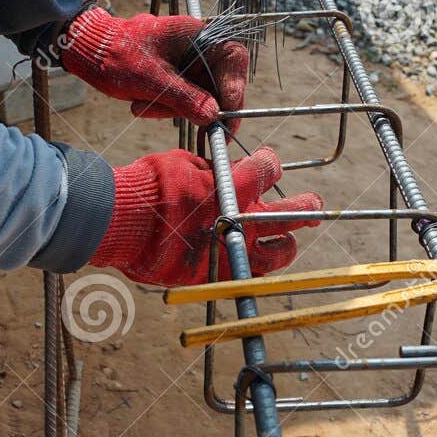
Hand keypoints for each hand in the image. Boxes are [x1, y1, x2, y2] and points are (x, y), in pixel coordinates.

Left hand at [61, 7, 248, 132]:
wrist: (90, 51)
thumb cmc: (117, 53)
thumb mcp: (150, 78)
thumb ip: (183, 96)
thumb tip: (213, 115)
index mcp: (198, 34)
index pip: (233, 59)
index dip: (235, 88)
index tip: (225, 116)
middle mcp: (199, 48)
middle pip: (220, 83)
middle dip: (200, 107)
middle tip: (197, 133)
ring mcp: (189, 64)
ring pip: (201, 96)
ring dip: (175, 110)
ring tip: (142, 107)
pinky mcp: (179, 78)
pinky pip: (184, 100)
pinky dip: (166, 108)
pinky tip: (142, 105)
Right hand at [90, 148, 320, 287]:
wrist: (121, 222)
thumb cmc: (148, 186)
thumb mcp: (183, 163)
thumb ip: (212, 170)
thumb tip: (224, 172)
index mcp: (235, 186)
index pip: (269, 170)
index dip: (270, 164)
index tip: (267, 162)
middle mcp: (242, 219)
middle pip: (292, 213)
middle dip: (307, 207)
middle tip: (315, 204)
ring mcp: (232, 250)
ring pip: (279, 253)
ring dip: (288, 244)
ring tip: (290, 241)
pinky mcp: (217, 275)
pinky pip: (247, 275)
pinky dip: (254, 267)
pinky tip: (256, 262)